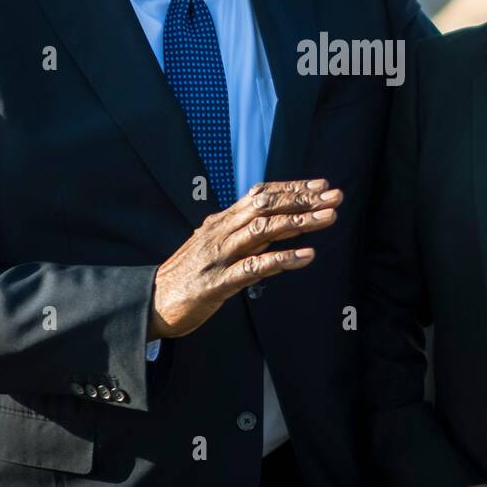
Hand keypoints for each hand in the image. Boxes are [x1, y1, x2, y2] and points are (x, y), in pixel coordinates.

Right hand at [148, 179, 341, 338]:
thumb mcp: (213, 245)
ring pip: (263, 231)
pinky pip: (255, 267)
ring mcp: (220, 256)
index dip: (292, 188)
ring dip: (299, 223)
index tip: (320, 185)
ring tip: (328, 218)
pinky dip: (283, 259)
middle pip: (266, 207)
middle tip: (335, 196)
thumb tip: (276, 222)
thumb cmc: (187, 275)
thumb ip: (241, 233)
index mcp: (222, 222)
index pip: (261, 196)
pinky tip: (307, 256)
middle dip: (303, 200)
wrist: (151, 301)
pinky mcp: (219, 283)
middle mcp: (221, 232)